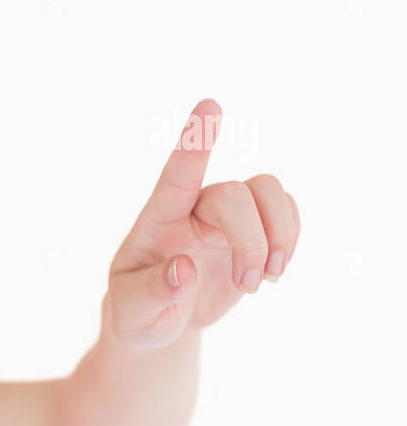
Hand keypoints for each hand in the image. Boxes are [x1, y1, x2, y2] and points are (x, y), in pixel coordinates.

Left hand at [104, 98, 300, 347]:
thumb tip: (183, 267)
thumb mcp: (132, 312)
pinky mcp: (253, 230)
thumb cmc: (137, 311)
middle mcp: (193, 208)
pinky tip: (272, 271)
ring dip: (281, 235)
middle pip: (235, 195)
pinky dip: (291, 239)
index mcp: (158, 221)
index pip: (176, 175)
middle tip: (248, 285)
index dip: (195, 143)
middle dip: (251, 240)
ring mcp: (225, 217)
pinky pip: (287, 211)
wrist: (158, 321)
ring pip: (269, 191)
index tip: (209, 104)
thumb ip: (153, 292)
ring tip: (266, 278)